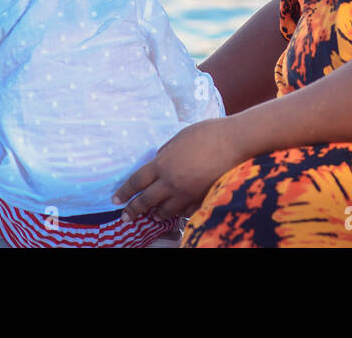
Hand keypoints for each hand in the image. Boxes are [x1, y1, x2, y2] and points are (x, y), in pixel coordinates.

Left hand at [113, 117, 246, 221]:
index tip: (116, 200)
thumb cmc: (207, 134)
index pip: (136, 181)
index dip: (124, 192)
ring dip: (156, 213)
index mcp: (162, 163)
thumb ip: (165, 152)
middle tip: (126, 217)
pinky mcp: (201, 199)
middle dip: (134, 210)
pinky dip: (179, 212)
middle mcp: (171, 181)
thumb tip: (158, 161)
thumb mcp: (179, 137)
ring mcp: (187, 193)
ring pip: (165, 211)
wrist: (235, 142)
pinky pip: (185, 211)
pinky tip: (177, 211)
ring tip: (153, 215)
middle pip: (146, 201)